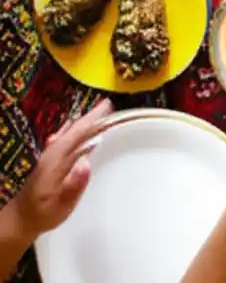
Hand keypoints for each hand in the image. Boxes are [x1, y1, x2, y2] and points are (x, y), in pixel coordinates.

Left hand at [8, 99, 112, 240]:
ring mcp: (48, 157)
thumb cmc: (42, 214)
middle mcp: (51, 156)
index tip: (108, 110)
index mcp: (55, 163)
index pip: (76, 137)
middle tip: (108, 104)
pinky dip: (71, 130)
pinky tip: (72, 127)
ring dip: (82, 122)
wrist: (20, 219)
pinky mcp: (48, 161)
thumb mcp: (60, 205)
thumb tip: (86, 163)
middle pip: (72, 132)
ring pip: (67, 134)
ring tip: (97, 112)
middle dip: (90, 118)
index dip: (92, 123)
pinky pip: (62, 139)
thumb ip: (73, 185)